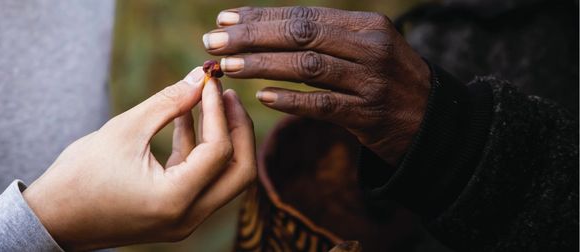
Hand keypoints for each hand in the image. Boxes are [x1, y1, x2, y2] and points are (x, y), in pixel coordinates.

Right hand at [23, 68, 255, 250]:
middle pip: (239, 172)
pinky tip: (184, 119)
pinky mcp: (173, 216)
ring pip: (223, 178)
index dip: (218, 111)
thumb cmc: (80, 175)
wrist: (52, 217)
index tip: (209, 82)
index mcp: (175, 199)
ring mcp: (182, 221)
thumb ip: (168, 102)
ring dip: (220, 139)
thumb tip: (200, 77)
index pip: (219, 150)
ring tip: (206, 98)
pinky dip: (198, 152)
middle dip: (238, 130)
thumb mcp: (125, 130)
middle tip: (226, 95)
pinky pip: (200, 182)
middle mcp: (187, 218)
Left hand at [204, 6, 430, 164]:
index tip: (223, 19)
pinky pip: (323, 106)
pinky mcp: (368, 116)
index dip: (261, 17)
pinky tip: (262, 97)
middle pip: (301, 36)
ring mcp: (371, 82)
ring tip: (227, 65)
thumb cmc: (383, 81)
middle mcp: (371, 48)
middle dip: (252, 37)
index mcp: (366, 25)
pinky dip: (291, 100)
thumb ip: (322, 38)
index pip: (304, 15)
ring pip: (307, 68)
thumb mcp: (363, 48)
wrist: (434, 123)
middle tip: (213, 41)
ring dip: (262, 65)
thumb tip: (261, 28)